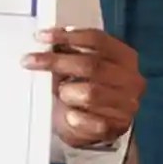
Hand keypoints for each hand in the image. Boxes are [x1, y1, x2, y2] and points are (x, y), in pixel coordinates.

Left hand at [23, 27, 144, 147]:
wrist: (96, 126)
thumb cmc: (86, 88)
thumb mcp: (83, 65)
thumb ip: (72, 51)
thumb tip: (46, 42)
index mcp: (125, 57)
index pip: (97, 39)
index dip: (68, 36)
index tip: (42, 36)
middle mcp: (131, 79)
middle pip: (91, 65)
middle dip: (57, 62)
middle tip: (31, 60)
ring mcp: (127, 105)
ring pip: (89, 93)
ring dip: (67, 92)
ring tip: (61, 94)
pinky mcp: (116, 127)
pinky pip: (87, 119)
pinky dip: (73, 116)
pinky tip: (68, 114)